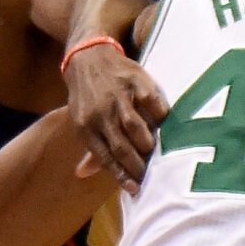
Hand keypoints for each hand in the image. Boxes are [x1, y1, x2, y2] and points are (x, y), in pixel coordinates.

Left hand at [62, 42, 169, 187]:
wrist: (88, 57)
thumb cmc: (87, 96)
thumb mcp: (81, 120)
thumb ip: (89, 146)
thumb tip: (82, 173)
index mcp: (85, 126)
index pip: (105, 157)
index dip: (121, 174)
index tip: (135, 188)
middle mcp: (100, 113)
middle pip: (122, 146)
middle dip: (137, 165)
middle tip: (150, 174)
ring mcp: (117, 95)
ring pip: (135, 127)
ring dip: (148, 143)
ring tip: (154, 150)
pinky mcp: (134, 79)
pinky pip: (151, 101)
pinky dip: (159, 115)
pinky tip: (162, 123)